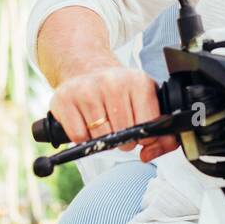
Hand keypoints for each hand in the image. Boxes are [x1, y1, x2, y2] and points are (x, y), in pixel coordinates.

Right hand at [49, 63, 178, 159]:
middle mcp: (112, 83)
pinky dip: (82, 137)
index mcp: (138, 82)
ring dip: (101, 138)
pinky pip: (78, 137)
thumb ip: (161, 134)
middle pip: (123, 135)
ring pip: (100, 137)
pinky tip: (86, 121)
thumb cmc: (119, 91)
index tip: (138, 130)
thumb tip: (148, 155)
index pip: (147, 126)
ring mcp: (86, 90)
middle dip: (122, 139)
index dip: (144, 137)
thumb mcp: (145, 101)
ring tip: (102, 121)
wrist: (87, 68)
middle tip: (117, 125)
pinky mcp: (64, 99)